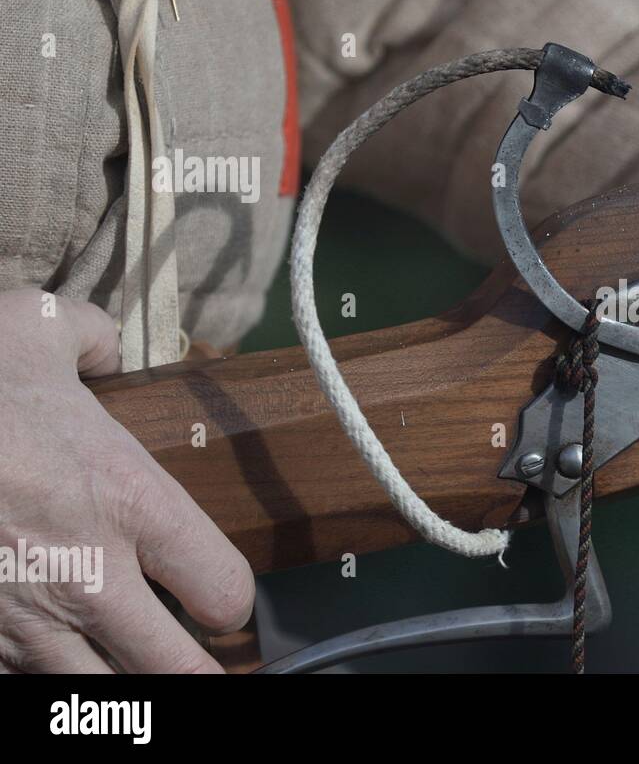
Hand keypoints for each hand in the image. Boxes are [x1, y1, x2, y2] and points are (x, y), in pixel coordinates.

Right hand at [0, 289, 253, 671]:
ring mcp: (23, 619)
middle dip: (193, 669)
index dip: (230, 601)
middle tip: (194, 662)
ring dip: (120, 683)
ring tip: (128, 670)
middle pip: (177, 669)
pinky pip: (21, 687)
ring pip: (100, 696)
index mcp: (132, 503)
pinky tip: (44, 657)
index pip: (226, 592)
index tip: (217, 598)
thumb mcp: (39, 328)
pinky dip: (38, 679)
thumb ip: (93, 341)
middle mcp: (90, 575)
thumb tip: (102, 348)